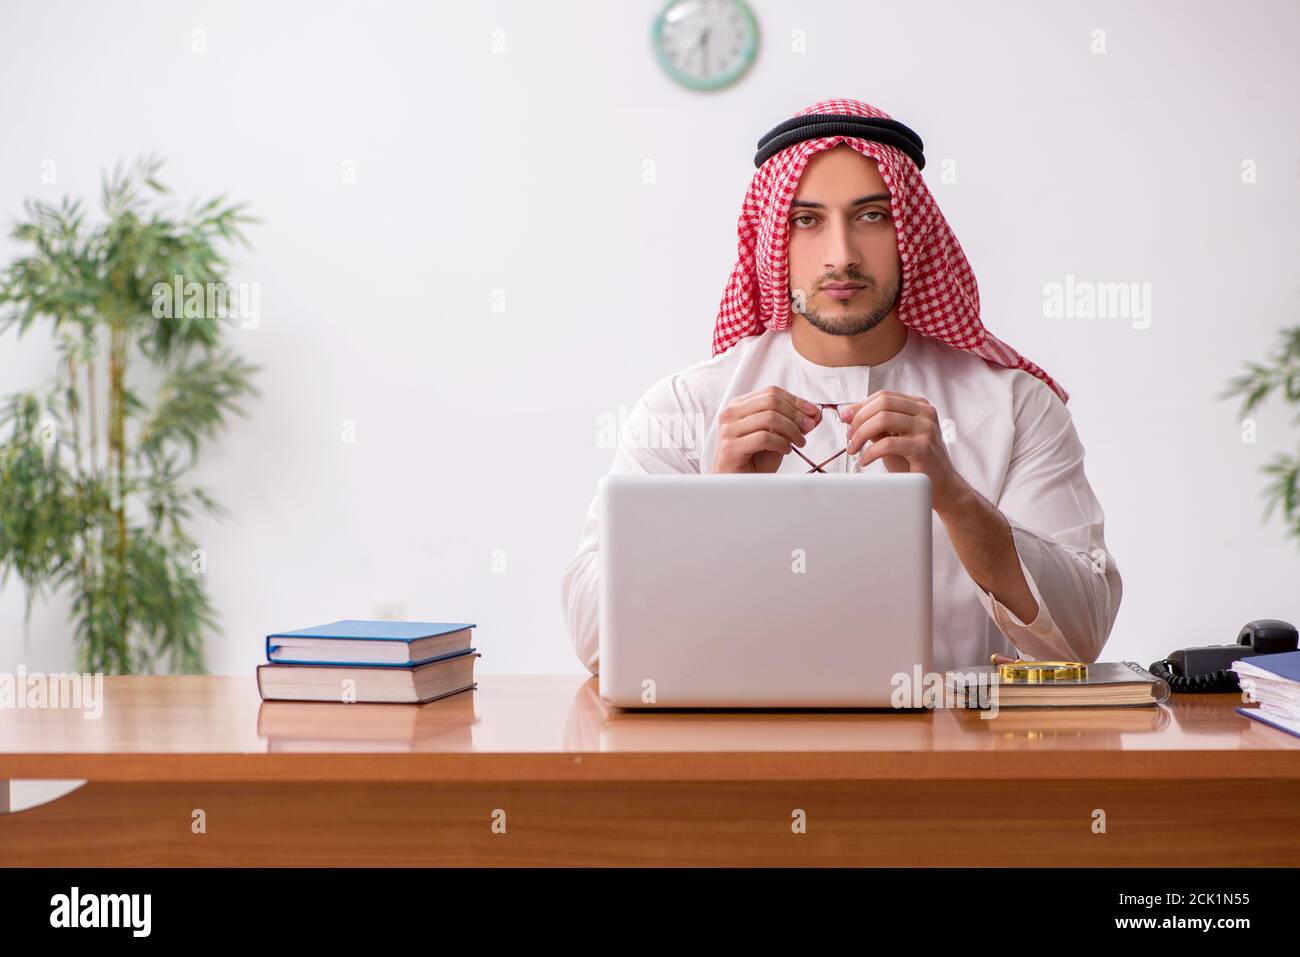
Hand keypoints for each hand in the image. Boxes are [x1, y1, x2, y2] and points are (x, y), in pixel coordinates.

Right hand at [712, 386, 820, 472]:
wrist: (738, 484)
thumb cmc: (754, 461)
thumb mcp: (777, 437)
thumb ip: (792, 423)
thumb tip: (815, 413)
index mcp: (739, 405)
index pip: (771, 392)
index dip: (796, 400)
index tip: (812, 412)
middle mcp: (730, 413)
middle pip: (771, 401)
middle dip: (796, 414)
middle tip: (808, 427)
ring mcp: (728, 430)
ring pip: (770, 418)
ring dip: (791, 430)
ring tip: (798, 442)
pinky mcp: (731, 447)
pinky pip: (764, 437)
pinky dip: (781, 443)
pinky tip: (785, 450)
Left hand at [839, 390, 970, 512]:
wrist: (941, 486)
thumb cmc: (915, 463)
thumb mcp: (892, 439)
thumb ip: (876, 427)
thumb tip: (849, 417)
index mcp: (918, 406)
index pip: (884, 396)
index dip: (860, 405)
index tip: (844, 417)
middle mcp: (925, 413)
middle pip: (883, 403)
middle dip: (859, 418)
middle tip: (848, 435)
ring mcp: (926, 428)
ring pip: (883, 419)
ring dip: (861, 434)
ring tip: (853, 449)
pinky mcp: (923, 447)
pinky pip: (888, 444)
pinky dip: (870, 452)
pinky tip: (865, 461)